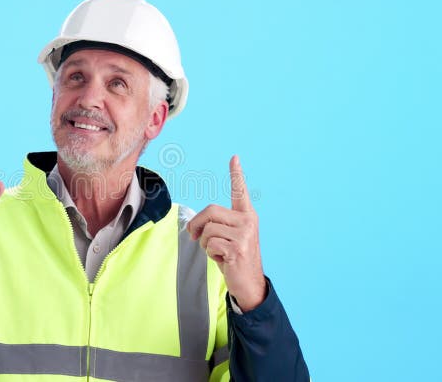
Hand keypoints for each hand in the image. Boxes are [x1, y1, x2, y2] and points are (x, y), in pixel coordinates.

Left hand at [187, 155, 265, 310]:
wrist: (249, 283)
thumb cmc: (234, 258)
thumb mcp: (229, 238)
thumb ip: (216, 225)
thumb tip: (192, 225)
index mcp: (247, 216)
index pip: (240, 191)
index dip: (236, 174)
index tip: (234, 158)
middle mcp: (248, 221)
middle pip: (210, 210)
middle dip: (196, 224)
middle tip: (193, 236)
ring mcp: (244, 235)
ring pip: (207, 229)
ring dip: (204, 243)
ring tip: (217, 252)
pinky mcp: (238, 249)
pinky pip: (210, 244)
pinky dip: (210, 253)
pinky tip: (222, 260)